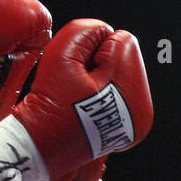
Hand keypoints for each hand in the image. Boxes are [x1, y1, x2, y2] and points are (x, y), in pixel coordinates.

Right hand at [13, 19, 152, 174]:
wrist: (38, 149)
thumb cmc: (49, 107)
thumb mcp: (62, 55)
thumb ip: (86, 31)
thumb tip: (105, 31)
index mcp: (134, 94)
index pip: (121, 40)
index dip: (91, 50)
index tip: (77, 74)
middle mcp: (142, 112)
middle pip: (123, 59)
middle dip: (98, 64)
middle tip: (77, 88)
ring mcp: (135, 124)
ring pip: (118, 75)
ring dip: (98, 78)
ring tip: (79, 99)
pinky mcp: (125, 130)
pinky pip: (115, 93)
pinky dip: (100, 94)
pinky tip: (85, 108)